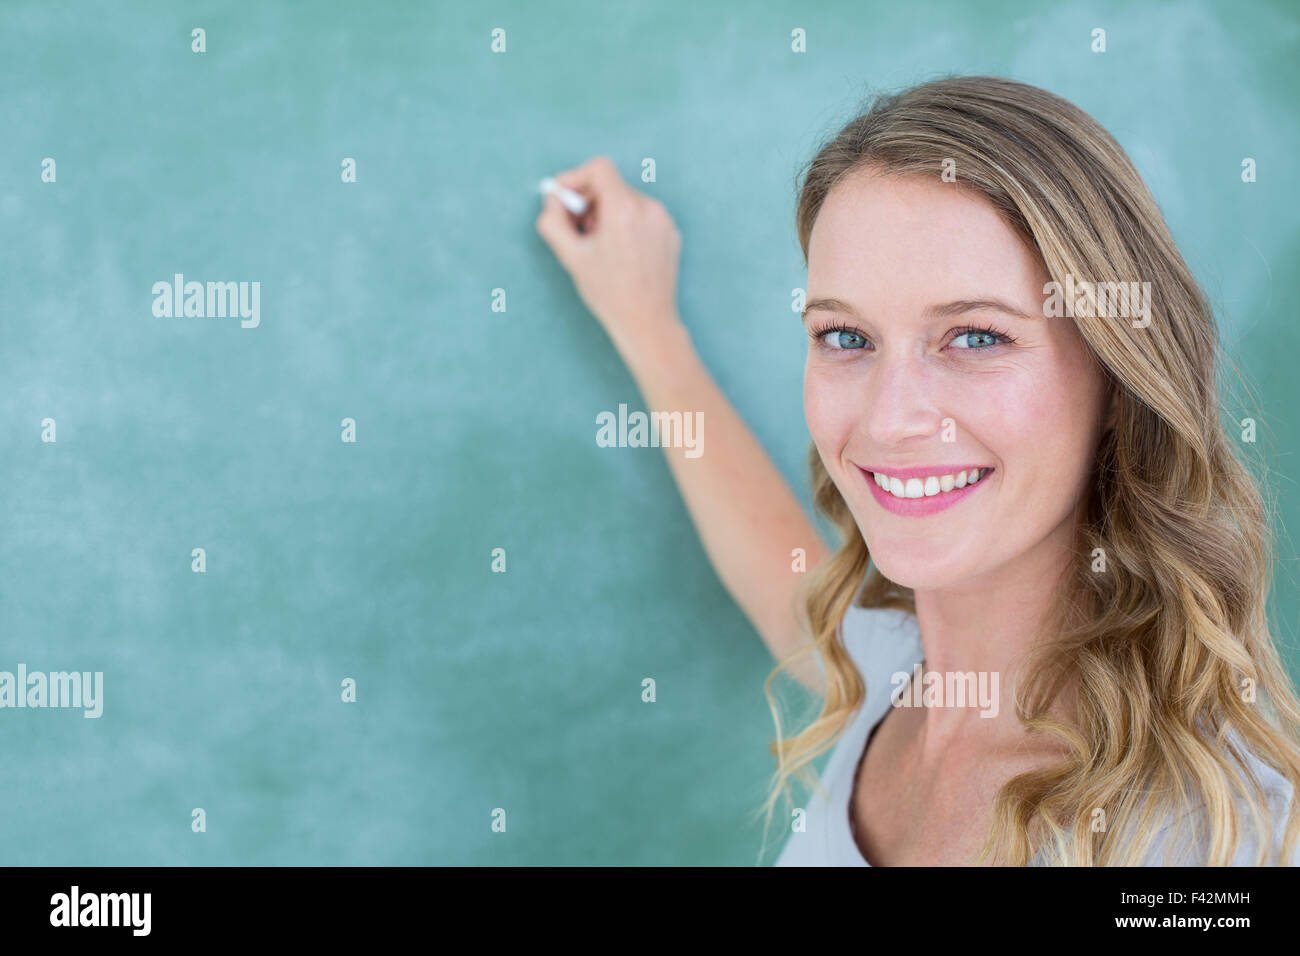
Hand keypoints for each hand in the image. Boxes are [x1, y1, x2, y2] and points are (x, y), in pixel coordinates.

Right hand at [535, 155, 682, 356]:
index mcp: (624, 210)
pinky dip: (626, 224)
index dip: (576, 178)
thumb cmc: (611, 294)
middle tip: (577, 229)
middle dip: (589, 202)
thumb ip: (553, 222)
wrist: (647, 322)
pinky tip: (620, 253)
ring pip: (626, 201)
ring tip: (600, 246)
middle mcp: (648, 208)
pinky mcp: (670, 233)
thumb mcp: (572, 257)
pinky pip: (642, 216)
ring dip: (607, 214)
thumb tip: (551, 200)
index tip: (565, 197)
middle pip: (612, 185)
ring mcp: (663, 221)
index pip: (600, 168)